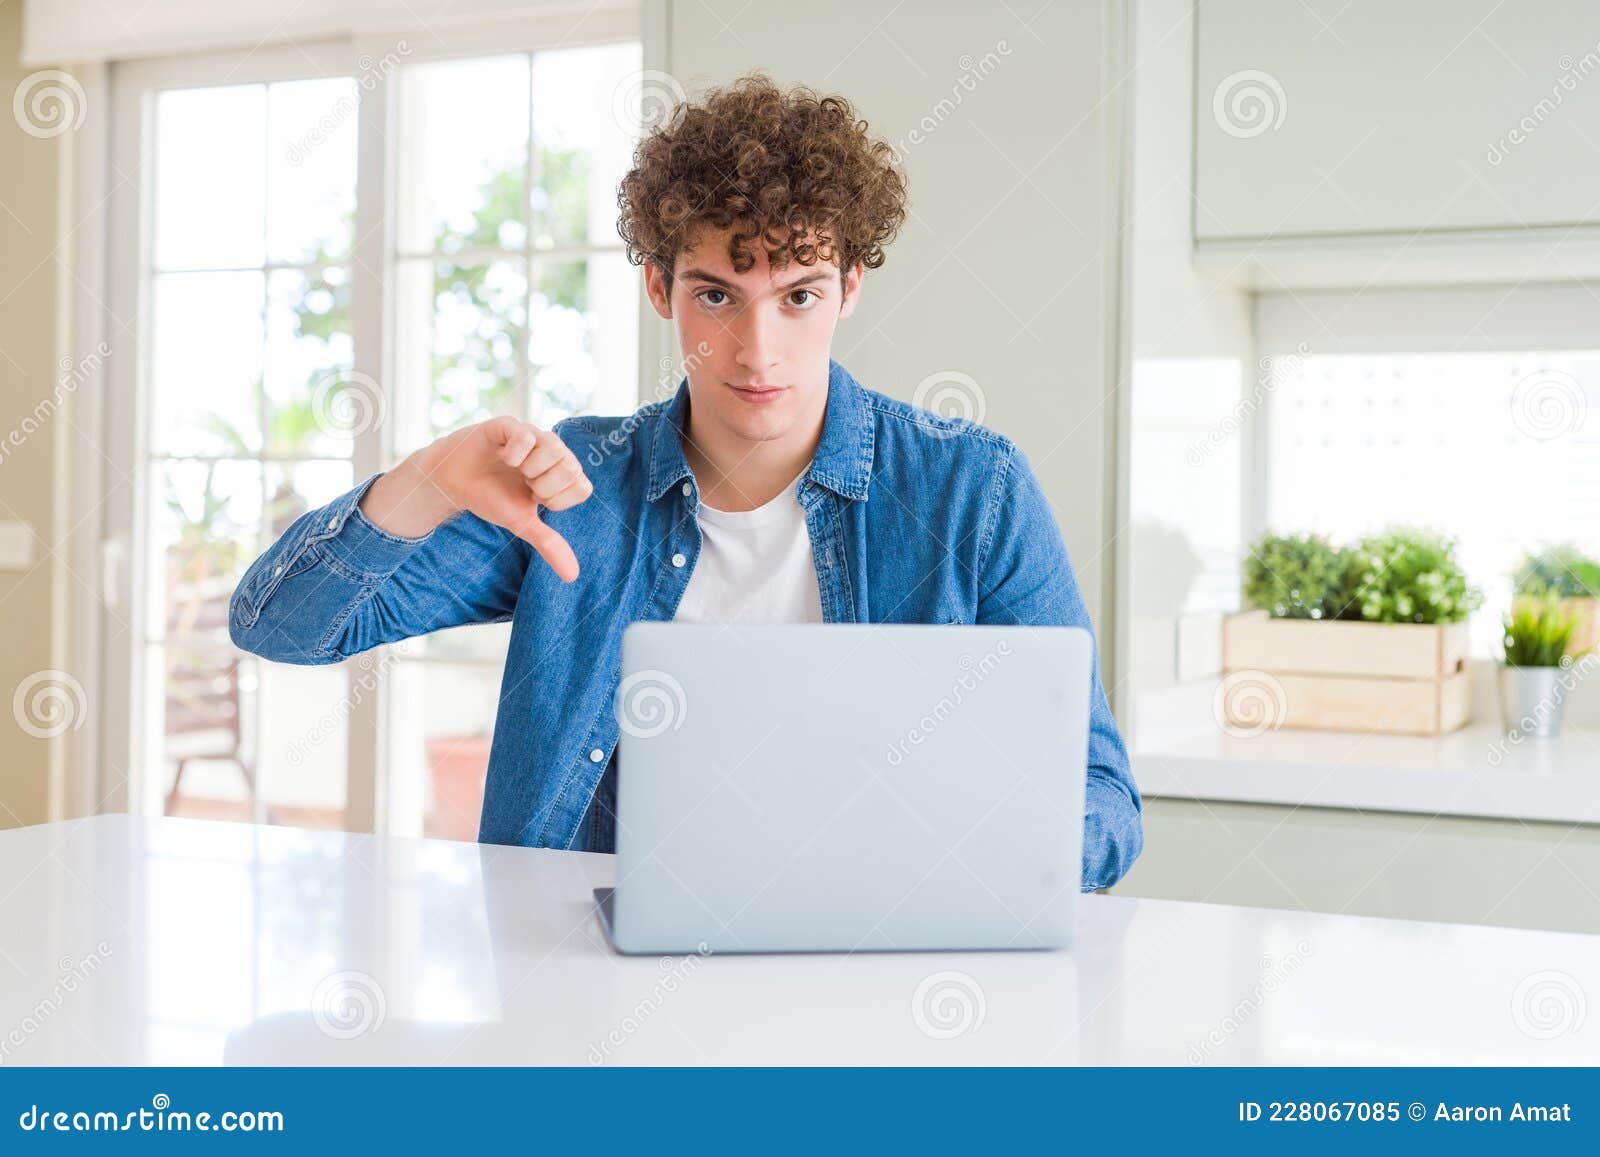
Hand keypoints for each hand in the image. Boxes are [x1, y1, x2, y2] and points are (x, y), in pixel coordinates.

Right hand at [410, 415, 593, 581]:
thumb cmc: (490, 498)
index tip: (534, 499)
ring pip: (554, 449)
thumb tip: (572, 577)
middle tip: (522, 483)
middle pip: (571, 468)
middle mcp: (552, 451)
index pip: (582, 487)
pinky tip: (502, 457)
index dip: (556, 500)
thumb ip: (548, 545)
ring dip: (529, 469)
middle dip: (543, 485)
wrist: (451, 482)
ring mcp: (532, 434)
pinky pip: (526, 436)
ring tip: (513, 469)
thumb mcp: (521, 524)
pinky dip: (514, 454)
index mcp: (560, 473)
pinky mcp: (509, 425)